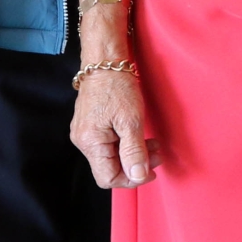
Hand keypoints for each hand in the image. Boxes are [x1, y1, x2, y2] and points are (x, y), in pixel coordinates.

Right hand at [70, 67, 153, 188]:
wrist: (105, 62)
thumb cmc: (118, 87)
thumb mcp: (131, 120)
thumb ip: (134, 151)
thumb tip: (138, 176)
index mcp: (90, 143)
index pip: (107, 178)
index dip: (131, 179)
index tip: (151, 172)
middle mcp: (83, 141)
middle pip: (110, 168)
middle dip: (136, 165)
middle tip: (158, 154)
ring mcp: (86, 133)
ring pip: (111, 156)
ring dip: (134, 154)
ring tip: (154, 144)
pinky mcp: (91, 125)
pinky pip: (109, 144)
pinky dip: (126, 144)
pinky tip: (140, 136)